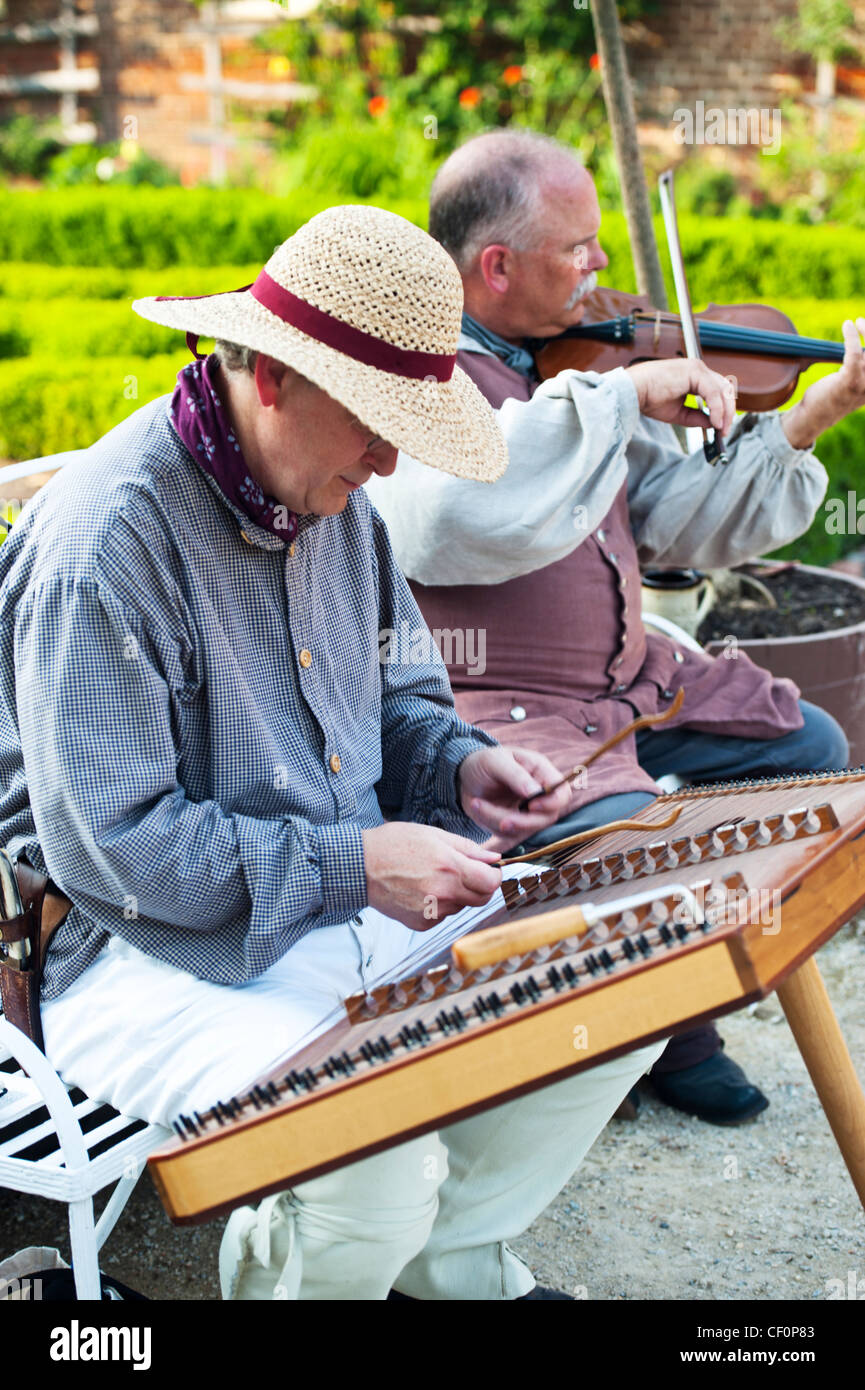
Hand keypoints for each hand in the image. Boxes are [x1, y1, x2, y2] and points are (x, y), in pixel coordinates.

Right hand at [362, 822, 501, 930]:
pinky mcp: (422, 923)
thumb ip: (468, 848)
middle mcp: (444, 893)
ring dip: (457, 894)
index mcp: (450, 867)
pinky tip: (422, 890)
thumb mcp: (433, 834)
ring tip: (433, 877)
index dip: (494, 875)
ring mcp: (433, 911)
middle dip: (480, 886)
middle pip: (482, 899)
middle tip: (464, 873)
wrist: (361, 867)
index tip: (489, 870)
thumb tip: (493, 858)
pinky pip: (443, 915)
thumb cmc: (393, 845)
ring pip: (461, 906)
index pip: (491, 883)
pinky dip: (440, 904)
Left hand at [458, 745, 572, 853]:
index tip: (531, 804)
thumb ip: (516, 775)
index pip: (562, 793)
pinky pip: (509, 835)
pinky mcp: (514, 825)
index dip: (552, 803)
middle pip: (548, 817)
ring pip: (526, 830)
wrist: (464, 777)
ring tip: (477, 804)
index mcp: (541, 772)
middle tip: (501, 821)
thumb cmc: (483, 762)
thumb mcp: (496, 761)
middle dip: (523, 821)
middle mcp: (539, 794)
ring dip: (499, 821)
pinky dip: (491, 824)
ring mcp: (528, 812)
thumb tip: (535, 792)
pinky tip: (478, 807)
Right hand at [625, 358, 736, 433]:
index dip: (723, 409)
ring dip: (725, 412)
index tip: (722, 427)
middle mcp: (697, 369)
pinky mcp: (695, 372)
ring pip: (722, 390)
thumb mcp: (679, 413)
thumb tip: (713, 424)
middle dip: (728, 411)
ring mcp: (697, 368)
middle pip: (724, 389)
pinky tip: (715, 422)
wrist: (634, 392)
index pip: (717, 390)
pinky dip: (717, 409)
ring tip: (721, 429)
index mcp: (693, 376)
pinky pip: (713, 393)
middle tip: (725, 430)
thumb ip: (697, 417)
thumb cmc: (649, 398)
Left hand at [782, 317, 864, 449]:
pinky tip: (848, 325)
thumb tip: (863, 350)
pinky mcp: (849, 382)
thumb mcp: (854, 384)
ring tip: (853, 324)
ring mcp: (864, 385)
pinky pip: (854, 354)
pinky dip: (852, 336)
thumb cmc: (831, 399)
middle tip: (861, 322)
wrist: (814, 418)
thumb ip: (863, 370)